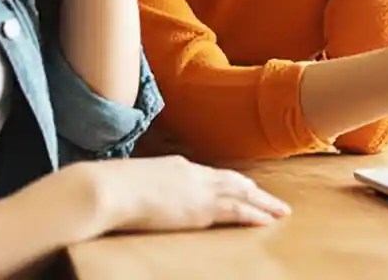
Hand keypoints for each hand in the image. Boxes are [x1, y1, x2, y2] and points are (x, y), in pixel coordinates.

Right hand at [91, 155, 290, 231]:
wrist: (106, 189)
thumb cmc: (107, 189)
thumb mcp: (130, 183)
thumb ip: (143, 188)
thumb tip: (138, 197)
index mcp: (177, 166)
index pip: (211, 174)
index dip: (231, 182)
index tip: (245, 187)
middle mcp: (193, 173)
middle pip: (234, 181)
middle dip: (255, 192)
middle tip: (273, 201)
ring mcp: (199, 190)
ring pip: (242, 195)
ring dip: (264, 204)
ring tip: (281, 212)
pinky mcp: (200, 208)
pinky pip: (236, 211)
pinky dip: (254, 215)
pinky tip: (268, 221)